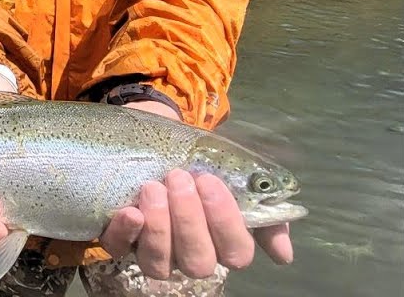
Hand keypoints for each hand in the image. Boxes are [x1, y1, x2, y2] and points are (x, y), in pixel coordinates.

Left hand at [98, 102, 294, 278]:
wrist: (160, 139)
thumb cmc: (203, 160)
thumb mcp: (238, 173)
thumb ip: (265, 210)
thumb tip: (283, 255)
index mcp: (223, 241)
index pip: (236, 252)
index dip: (224, 221)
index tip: (210, 181)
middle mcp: (191, 253)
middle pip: (198, 262)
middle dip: (189, 221)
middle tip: (180, 178)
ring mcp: (154, 251)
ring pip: (159, 263)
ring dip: (159, 227)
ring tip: (154, 187)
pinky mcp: (121, 238)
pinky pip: (119, 248)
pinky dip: (124, 232)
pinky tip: (130, 211)